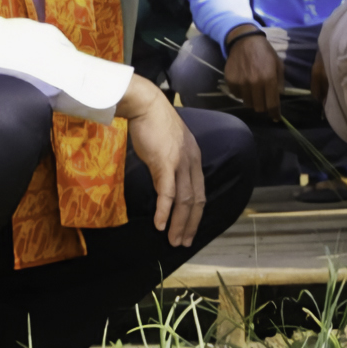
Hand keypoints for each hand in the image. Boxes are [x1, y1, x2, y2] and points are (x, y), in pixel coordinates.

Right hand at [118, 74, 207, 246]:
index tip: (189, 229)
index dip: (196, 213)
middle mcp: (192, 162)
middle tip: (184, 242)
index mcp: (194, 158)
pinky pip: (167, 192)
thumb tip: (162, 186)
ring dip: (179, 223)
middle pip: (196, 200)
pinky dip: (164, 211)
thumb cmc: (153, 124)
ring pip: (184, 200)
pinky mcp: (165, 162)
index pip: (200, 192)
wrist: (146, 105)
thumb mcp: (167, 147)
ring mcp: (180, 162)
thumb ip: (168, 167)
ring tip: (174, 240)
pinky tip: (160, 225)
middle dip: (191, 224)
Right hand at [221, 27, 283, 118]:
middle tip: (264, 100)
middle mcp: (254, 83)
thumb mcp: (278, 64)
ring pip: (247, 103)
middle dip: (263, 106)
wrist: (245, 41)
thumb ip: (280, 81)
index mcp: (269, 79)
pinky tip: (245, 84)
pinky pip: (237, 96)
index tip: (276, 117)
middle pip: (259, 107)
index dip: (274, 113)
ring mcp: (241, 83)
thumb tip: (279, 96)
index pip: (272, 104)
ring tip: (254, 90)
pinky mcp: (231, 82)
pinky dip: (242, 93)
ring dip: (252, 100)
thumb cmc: (264, 52)